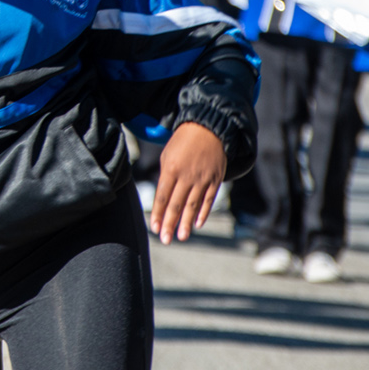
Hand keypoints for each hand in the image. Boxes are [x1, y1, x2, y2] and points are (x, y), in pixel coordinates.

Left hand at [149, 121, 227, 243]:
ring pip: (193, 205)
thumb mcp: (167, 157)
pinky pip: (209, 199)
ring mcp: (202, 179)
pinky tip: (198, 224)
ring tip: (181, 237)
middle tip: (165, 239)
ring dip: (187, 223)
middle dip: (170, 223)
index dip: (157, 213)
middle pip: (176, 204)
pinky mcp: (215, 180)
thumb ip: (165, 178)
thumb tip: (163, 201)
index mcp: (171, 170)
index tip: (154, 227)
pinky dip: (203, 212)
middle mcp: (187, 176)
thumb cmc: (182, 144)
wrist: (208, 130)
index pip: (162, 196)